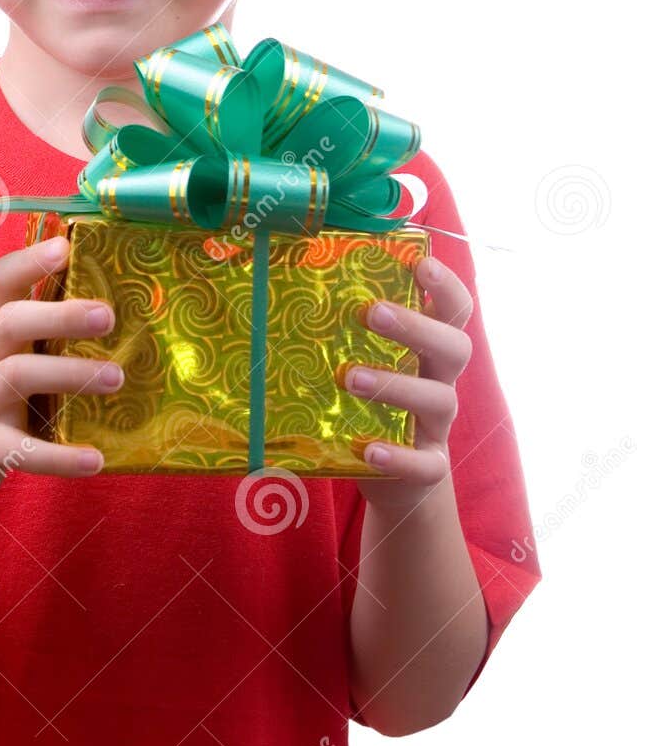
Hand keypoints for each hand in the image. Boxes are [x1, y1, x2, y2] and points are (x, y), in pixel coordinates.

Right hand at [0, 235, 119, 510]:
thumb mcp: (7, 349)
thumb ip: (45, 325)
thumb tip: (121, 298)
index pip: (3, 279)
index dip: (31, 260)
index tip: (65, 246)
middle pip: (13, 321)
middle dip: (60, 314)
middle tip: (109, 316)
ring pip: (18, 376)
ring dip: (68, 374)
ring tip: (116, 378)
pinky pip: (20, 450)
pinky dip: (58, 457)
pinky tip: (95, 460)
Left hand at [337, 254, 473, 511]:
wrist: (400, 482)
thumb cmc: (374, 406)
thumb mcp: (369, 364)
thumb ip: (347, 331)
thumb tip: (289, 281)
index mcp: (430, 350)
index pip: (455, 310)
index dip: (446, 286)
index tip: (422, 263)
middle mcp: (441, 382)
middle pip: (454, 347)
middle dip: (416, 326)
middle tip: (372, 311)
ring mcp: (437, 427)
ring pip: (438, 400)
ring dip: (396, 385)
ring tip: (351, 378)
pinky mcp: (428, 468)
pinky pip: (424, 463)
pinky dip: (397, 455)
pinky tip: (368, 448)